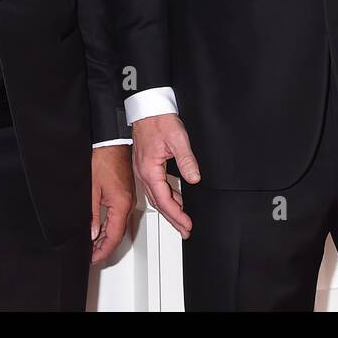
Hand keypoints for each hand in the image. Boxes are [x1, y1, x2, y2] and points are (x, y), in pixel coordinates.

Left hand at [90, 145, 134, 264]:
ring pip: (119, 225)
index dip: (103, 250)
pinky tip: (101, 228)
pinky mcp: (125, 193)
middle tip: (92, 255)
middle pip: (118, 233)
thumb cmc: (103, 159)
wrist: (111, 141)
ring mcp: (128, 198)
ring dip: (108, 236)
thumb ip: (93, 214)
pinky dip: (111, 225)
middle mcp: (128, 203)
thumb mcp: (92, 189)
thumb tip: (92, 233)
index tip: (93, 258)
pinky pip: (120, 215)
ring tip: (94, 245)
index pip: (114, 236)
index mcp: (121, 204)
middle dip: (105, 247)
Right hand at [131, 114, 199, 237]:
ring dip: (169, 210)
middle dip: (173, 219)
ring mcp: (143, 170)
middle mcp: (143, 173)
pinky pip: (155, 187)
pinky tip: (174, 199)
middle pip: (158, 203)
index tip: (187, 225)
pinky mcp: (145, 165)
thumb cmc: (159, 120)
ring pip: (156, 197)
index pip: (164, 200)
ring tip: (181, 220)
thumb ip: (186, 160)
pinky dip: (165, 197)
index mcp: (149, 170)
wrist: (147, 107)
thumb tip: (194, 179)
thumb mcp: (178, 139)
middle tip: (185, 230)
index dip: (177, 215)